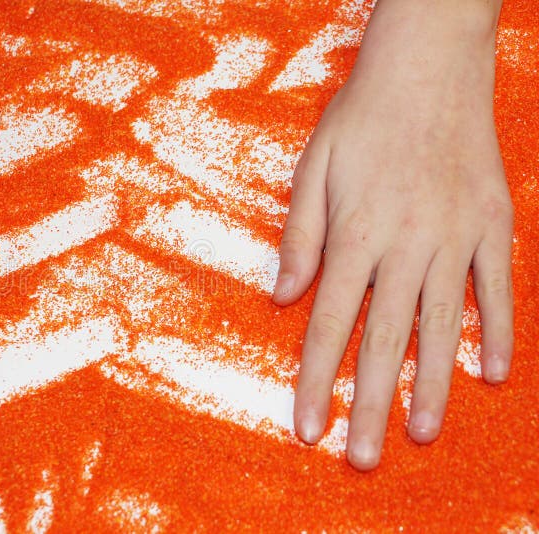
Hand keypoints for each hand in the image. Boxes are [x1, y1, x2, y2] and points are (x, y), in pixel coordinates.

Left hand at [273, 1, 512, 469]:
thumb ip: (298, 238)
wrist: (428, 66)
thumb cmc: (360, 118)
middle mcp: (405, 246)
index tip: (307, 426)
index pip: (330, 324)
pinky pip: (498, 288)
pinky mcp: (493, 225)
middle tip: (360, 459)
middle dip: (369, 405)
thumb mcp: (311, 170)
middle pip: (384, 341)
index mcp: (354, 235)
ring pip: (442, 327)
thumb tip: (282, 299)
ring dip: (433, 386)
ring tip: (422, 434)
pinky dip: (498, 330)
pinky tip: (492, 373)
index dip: (316, 381)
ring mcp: (455, 238)